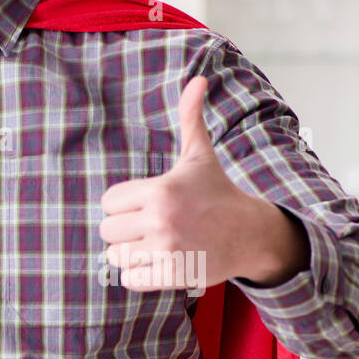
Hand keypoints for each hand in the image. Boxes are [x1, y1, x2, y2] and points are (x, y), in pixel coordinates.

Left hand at [98, 75, 298, 291]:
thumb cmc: (217, 193)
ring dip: (130, 254)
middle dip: (123, 230)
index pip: (108, 202)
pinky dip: (139, 275)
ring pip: (115, 257)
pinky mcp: (172, 276)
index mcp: (159, 190)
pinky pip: (130, 280)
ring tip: (155, 244)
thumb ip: (190, 117)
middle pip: (107, 231)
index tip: (144, 204)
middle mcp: (160, 220)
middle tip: (148, 226)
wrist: (251, 234)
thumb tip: (198, 79)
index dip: (122, 204)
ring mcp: (166, 250)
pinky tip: (158, 263)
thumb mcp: (200, 155)